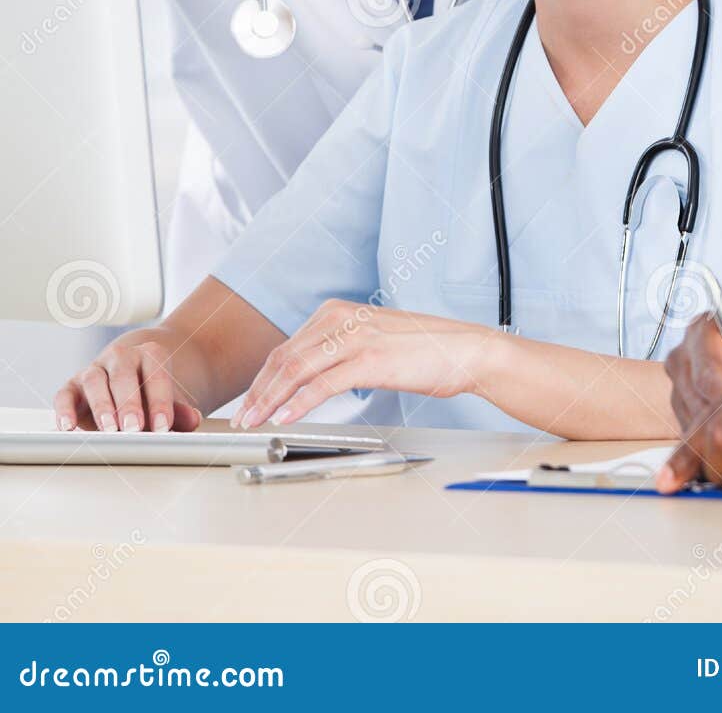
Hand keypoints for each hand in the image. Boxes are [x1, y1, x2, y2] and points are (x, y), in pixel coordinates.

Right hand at [53, 333, 202, 432]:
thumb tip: (193, 419)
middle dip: (129, 403)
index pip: (156, 374)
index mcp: (149, 355)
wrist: (131, 381)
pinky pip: (65, 394)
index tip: (163, 426)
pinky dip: (64, 409)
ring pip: (95, 380)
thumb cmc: (151, 395)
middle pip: (123, 375)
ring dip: (101, 406)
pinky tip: (68, 427)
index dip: (160, 401)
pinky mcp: (73, 386)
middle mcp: (120, 357)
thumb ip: (179, 411)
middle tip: (134, 428)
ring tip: (109, 430)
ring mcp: (95, 369)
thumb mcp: (168, 402)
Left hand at [231, 301, 497, 428]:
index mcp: (339, 311)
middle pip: (285, 357)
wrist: (467, 350)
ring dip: (270, 398)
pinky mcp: (371, 359)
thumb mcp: (373, 342)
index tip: (251, 402)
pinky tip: (285, 417)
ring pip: (297, 369)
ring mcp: (357, 336)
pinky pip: (323, 383)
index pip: (287, 347)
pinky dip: (299, 402)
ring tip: (255, 421)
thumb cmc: (426, 350)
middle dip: (258, 390)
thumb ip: (341, 351)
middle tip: (242, 417)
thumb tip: (312, 380)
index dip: (263, 378)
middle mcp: (344, 317)